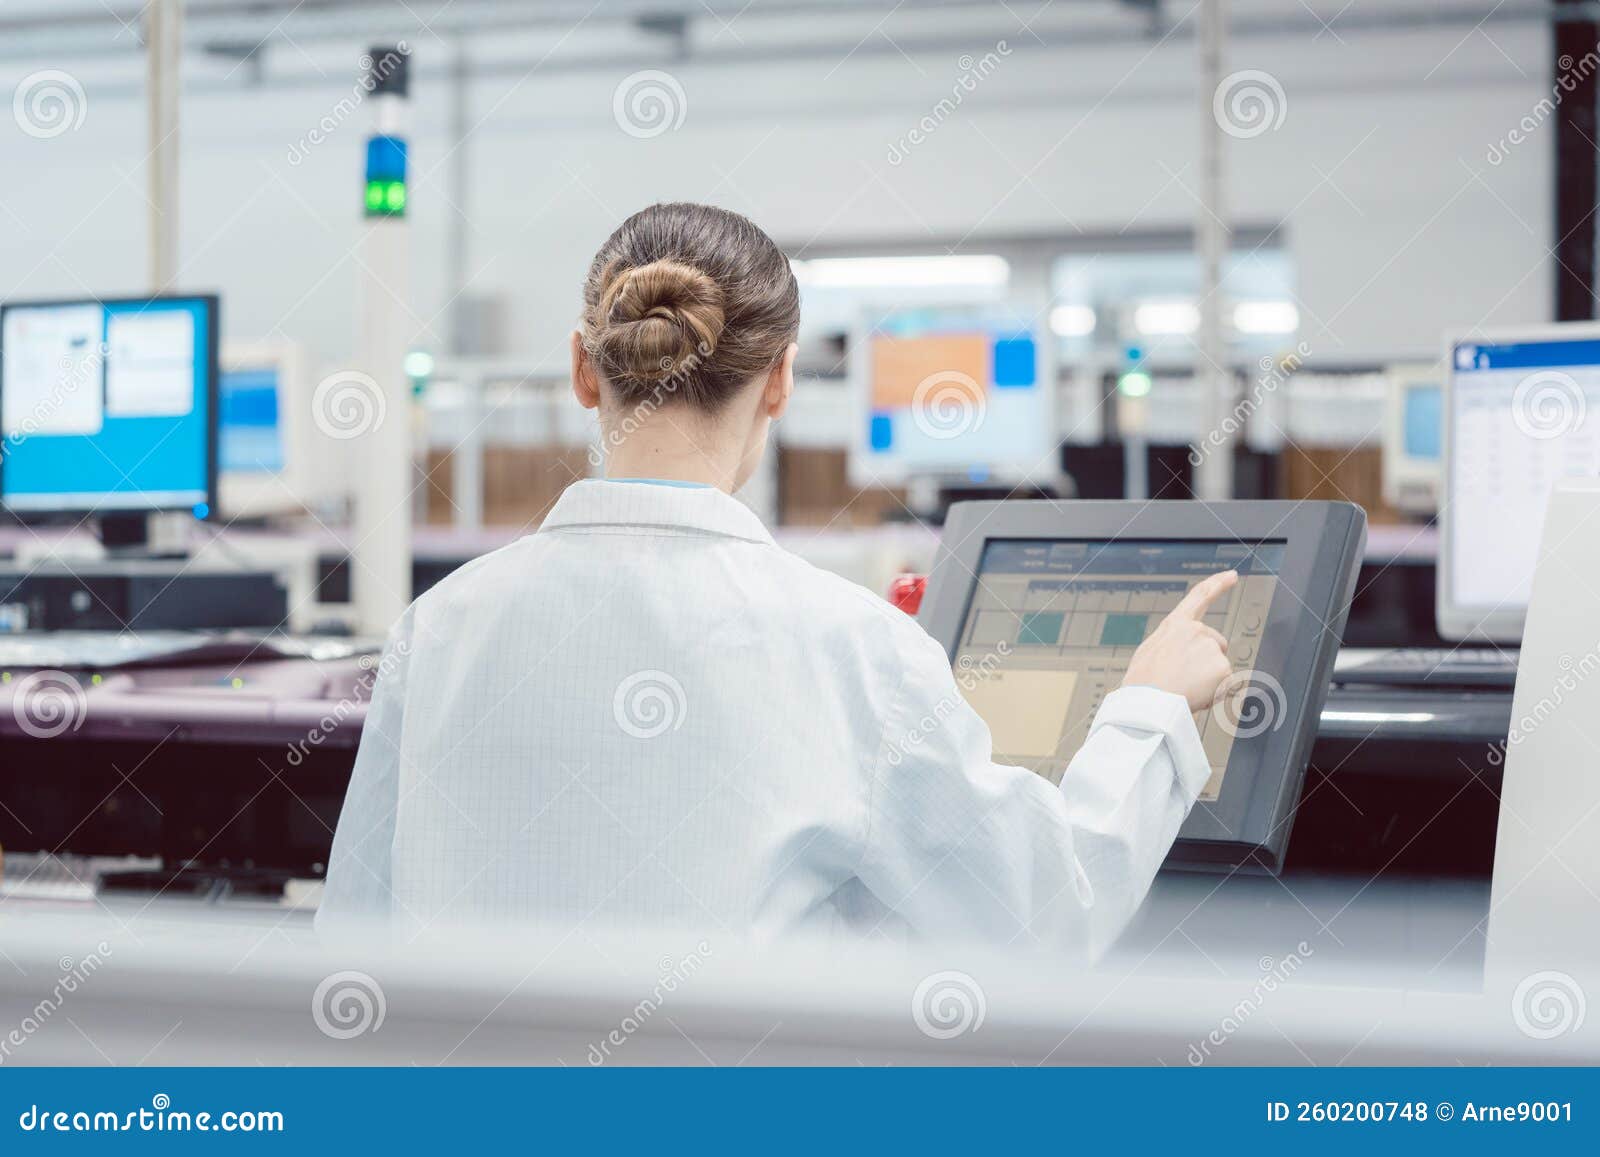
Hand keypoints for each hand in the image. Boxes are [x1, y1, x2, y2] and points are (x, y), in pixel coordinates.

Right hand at [1122, 570, 1237, 712]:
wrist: (1147, 704)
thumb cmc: (1143, 683)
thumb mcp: (1150, 651)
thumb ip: (1172, 643)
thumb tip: (1182, 651)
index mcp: (1175, 625)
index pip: (1200, 596)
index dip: (1218, 584)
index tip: (1231, 575)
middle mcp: (1196, 631)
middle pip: (1216, 644)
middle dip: (1209, 661)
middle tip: (1185, 678)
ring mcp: (1210, 649)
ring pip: (1219, 667)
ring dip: (1209, 680)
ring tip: (1185, 688)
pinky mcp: (1223, 668)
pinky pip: (1226, 685)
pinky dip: (1215, 694)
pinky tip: (1196, 695)